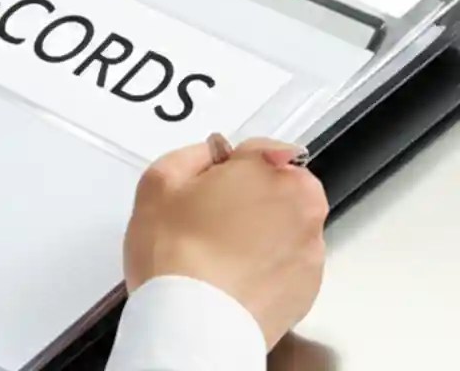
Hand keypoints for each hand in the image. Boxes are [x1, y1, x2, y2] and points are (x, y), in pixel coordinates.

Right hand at [123, 137, 328, 348]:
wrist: (192, 322)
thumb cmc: (175, 250)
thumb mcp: (159, 181)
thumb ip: (192, 154)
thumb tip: (211, 158)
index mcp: (275, 172)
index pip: (254, 151)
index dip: (221, 168)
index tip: (202, 189)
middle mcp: (305, 207)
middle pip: (275, 188)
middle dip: (247, 199)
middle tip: (206, 223)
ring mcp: (312, 251)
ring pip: (281, 227)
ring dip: (257, 234)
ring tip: (215, 256)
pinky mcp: (309, 289)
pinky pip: (285, 264)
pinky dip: (263, 266)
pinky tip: (230, 277)